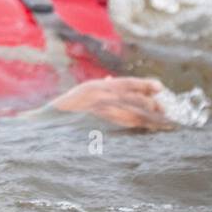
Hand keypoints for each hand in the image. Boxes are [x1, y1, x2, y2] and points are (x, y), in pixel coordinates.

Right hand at [49, 76, 174, 129]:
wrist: (45, 128)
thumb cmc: (63, 110)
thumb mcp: (80, 93)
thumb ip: (98, 87)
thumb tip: (112, 80)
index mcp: (96, 88)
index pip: (127, 83)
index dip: (145, 84)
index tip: (160, 87)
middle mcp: (100, 100)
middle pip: (135, 101)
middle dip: (153, 106)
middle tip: (166, 110)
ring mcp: (100, 116)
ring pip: (134, 117)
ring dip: (151, 120)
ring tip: (165, 124)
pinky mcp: (102, 132)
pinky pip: (126, 129)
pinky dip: (139, 129)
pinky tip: (149, 131)